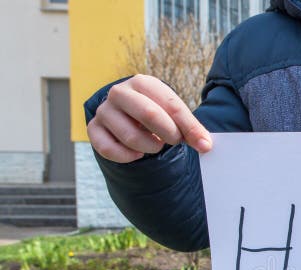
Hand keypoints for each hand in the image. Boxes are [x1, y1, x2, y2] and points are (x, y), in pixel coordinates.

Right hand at [87, 74, 211, 163]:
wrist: (125, 116)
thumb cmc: (156, 114)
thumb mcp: (174, 115)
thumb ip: (191, 129)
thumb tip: (206, 145)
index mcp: (143, 83)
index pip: (171, 105)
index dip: (190, 127)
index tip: (204, 145)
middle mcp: (120, 92)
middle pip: (149, 114)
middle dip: (169, 134)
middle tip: (175, 142)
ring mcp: (104, 110)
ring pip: (130, 136)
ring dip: (150, 147)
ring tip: (155, 145)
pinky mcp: (94, 129)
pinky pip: (109, 149)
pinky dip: (128, 156)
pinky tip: (137, 154)